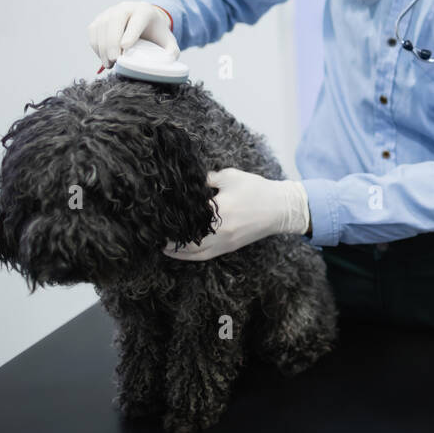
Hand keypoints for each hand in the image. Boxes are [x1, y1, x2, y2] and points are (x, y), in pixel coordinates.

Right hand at [88, 1, 179, 69]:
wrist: (145, 23)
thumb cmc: (156, 34)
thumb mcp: (168, 41)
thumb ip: (172, 51)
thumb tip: (168, 60)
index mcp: (144, 10)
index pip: (136, 20)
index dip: (130, 33)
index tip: (125, 47)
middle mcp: (125, 7)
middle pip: (115, 21)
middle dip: (112, 42)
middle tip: (114, 60)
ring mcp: (110, 11)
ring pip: (101, 27)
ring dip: (102, 47)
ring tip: (109, 64)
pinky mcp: (100, 19)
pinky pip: (93, 31)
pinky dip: (96, 46)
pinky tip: (103, 57)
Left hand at [163, 168, 309, 261]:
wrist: (280, 208)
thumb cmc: (256, 189)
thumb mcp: (230, 176)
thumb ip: (207, 178)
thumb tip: (186, 181)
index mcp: (220, 209)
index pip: (188, 215)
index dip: (171, 216)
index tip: (156, 215)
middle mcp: (221, 230)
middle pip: (186, 238)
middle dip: (168, 237)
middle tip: (152, 232)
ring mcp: (225, 242)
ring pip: (193, 251)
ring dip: (175, 250)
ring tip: (160, 244)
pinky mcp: (230, 247)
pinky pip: (205, 256)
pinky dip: (189, 256)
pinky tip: (179, 252)